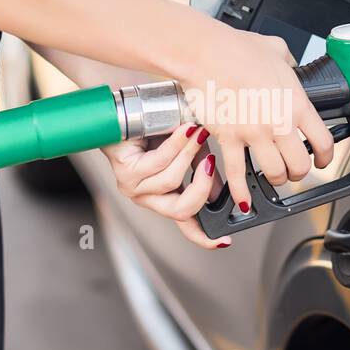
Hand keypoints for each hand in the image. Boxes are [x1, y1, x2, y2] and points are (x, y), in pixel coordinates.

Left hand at [104, 123, 230, 248]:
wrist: (127, 108)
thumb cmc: (156, 127)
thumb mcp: (190, 151)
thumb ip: (203, 173)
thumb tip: (219, 195)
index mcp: (165, 196)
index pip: (186, 224)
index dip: (204, 236)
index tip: (224, 241)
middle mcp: (148, 197)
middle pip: (180, 211)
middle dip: (201, 187)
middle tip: (210, 164)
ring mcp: (134, 187)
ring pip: (171, 183)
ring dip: (189, 155)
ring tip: (199, 132)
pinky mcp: (126, 172)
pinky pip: (159, 163)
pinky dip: (177, 145)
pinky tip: (186, 131)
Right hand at [174, 25, 333, 215]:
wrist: (205, 53)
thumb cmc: (237, 49)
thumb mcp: (277, 50)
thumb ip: (290, 65)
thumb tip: (291, 68)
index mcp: (296, 102)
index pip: (324, 141)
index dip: (327, 157)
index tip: (323, 160)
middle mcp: (279, 122)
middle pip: (300, 165)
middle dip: (299, 171)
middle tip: (294, 169)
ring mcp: (253, 134)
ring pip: (274, 174)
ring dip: (275, 179)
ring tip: (273, 176)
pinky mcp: (228, 139)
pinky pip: (237, 174)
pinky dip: (241, 192)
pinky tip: (244, 200)